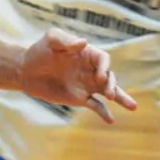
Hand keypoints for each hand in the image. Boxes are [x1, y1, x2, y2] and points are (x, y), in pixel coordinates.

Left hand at [18, 28, 137, 123]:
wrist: (26, 70)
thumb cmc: (40, 50)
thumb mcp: (51, 39)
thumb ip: (66, 41)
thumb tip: (83, 43)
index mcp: (87, 54)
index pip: (103, 59)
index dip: (105, 67)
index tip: (99, 75)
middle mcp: (90, 69)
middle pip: (109, 76)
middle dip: (113, 85)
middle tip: (110, 94)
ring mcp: (86, 85)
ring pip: (108, 92)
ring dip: (120, 97)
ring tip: (133, 107)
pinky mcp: (79, 98)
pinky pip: (95, 106)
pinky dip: (104, 112)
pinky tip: (111, 120)